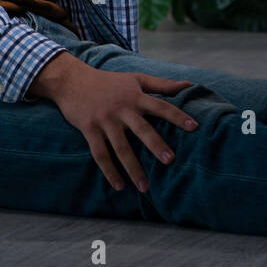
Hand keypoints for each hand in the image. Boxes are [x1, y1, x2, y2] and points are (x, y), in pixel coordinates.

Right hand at [29, 51, 196, 192]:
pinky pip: (100, 154)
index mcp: (136, 97)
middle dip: (155, 144)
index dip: (178, 116)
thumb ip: (162, 85)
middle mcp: (122, 109)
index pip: (161, 106)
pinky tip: (119, 186)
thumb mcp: (136, 79)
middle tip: (170, 160)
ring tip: (145, 188)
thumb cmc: (109, 81)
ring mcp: (105, 120)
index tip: (194, 127)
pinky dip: (109, 171)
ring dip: (133, 168)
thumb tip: (189, 85)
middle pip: (142, 129)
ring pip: (121, 148)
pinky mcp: (89, 130)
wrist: (72, 80)